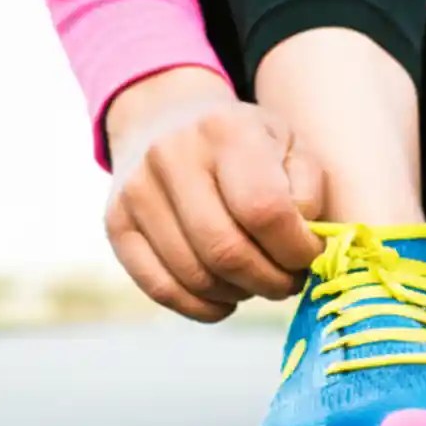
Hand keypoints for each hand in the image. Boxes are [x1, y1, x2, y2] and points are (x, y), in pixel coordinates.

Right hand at [104, 67, 324, 321]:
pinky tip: (226, 298)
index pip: (265, 211)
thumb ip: (308, 190)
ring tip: (258, 280)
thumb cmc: (244, 142)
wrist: (166, 119)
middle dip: (271, 281)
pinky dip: (201, 307)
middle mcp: (172, 155)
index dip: (296, 249)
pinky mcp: (116, 222)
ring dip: (239, 293)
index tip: (310, 256)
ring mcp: (137, 190)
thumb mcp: (288, 144)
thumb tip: (306, 246)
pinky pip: (159, 287)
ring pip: (195, 276)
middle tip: (289, 280)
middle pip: (227, 251)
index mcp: (225, 131)